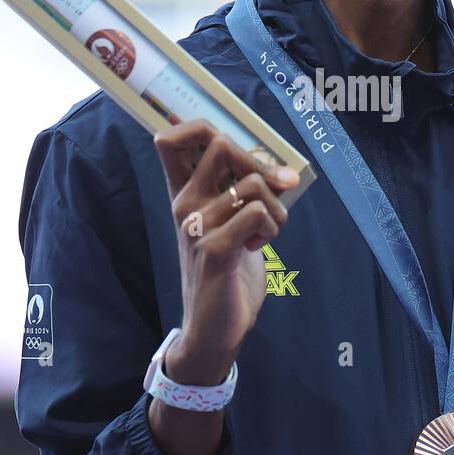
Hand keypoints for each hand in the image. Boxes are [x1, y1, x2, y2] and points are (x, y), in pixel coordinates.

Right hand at [153, 119, 298, 383]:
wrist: (215, 328)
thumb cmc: (228, 272)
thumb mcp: (232, 224)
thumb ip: (243, 193)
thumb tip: (280, 169)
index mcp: (184, 194)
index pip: (173, 139)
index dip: (201, 126)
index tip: (236, 148)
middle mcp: (184, 204)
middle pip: (221, 144)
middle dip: (261, 163)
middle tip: (276, 191)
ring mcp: (196, 225)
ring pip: (254, 184)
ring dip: (277, 207)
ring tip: (266, 231)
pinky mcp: (214, 249)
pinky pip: (258, 212)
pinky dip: (271, 227)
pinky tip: (257, 246)